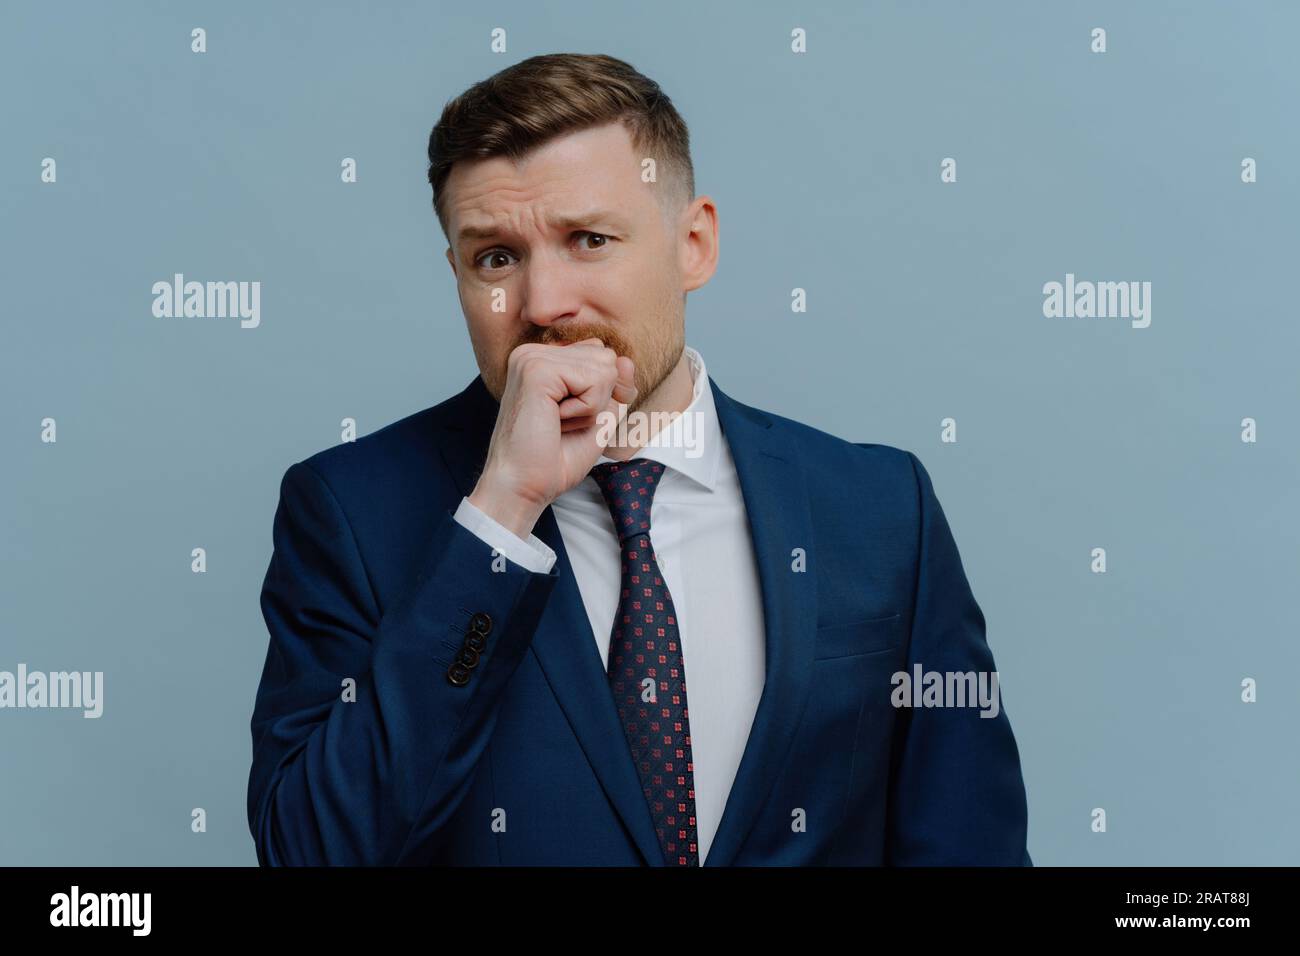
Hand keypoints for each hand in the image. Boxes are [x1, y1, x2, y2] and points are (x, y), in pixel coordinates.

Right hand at [468, 337, 636, 536]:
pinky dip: (587, 410)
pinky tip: (556, 421)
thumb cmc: (555, 459)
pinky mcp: (536, 370)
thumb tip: (626, 360)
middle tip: (561, 424)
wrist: (523, 488)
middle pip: (607, 358)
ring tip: (558, 423)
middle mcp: (534, 352)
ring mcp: (532, 358)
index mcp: (543, 359)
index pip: (601, 356)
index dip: (604, 392)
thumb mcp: (599, 417)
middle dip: (598, 399)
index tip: (569, 419)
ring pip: (604, 368)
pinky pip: (595, 380)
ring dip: (592, 407)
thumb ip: (616, 387)